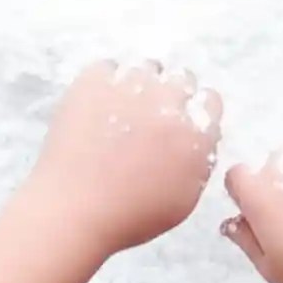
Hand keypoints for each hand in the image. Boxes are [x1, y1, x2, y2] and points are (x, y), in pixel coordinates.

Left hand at [34, 59, 223, 255]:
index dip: (194, 111)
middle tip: (150, 118)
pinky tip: (99, 105)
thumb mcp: (186, 196)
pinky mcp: (95, 79)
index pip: (209, 100)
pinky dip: (107, 82)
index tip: (179, 123)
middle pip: (181, 78)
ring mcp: (131, 84)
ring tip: (122, 109)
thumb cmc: (132, 215)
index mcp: (196, 129)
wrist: (73, 210)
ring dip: (141, 84)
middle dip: (171, 95)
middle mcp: (169, 99)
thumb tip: (196, 134)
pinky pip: (108, 67)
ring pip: (145, 68)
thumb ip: (200, 157)